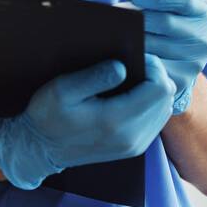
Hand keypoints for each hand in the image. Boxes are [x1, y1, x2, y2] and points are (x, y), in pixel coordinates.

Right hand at [0, 53, 175, 189]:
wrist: (39, 150)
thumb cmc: (47, 117)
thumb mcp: (61, 90)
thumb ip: (94, 77)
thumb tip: (123, 67)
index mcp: (116, 121)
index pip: (160, 88)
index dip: (154, 67)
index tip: (137, 57)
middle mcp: (131, 137)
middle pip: (166, 98)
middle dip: (156, 76)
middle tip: (136, 64)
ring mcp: (135, 146)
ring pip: (165, 109)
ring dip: (155, 90)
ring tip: (134, 79)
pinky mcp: (134, 148)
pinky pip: (157, 120)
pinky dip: (151, 104)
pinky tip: (133, 95)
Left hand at [127, 0, 206, 114]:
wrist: (184, 60)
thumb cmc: (174, 28)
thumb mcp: (174, 11)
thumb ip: (156, 1)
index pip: (184, 1)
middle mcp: (205, 41)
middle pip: (166, 23)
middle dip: (139, 17)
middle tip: (118, 15)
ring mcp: (194, 63)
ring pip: (155, 46)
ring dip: (133, 38)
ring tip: (115, 33)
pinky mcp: (180, 80)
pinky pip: (151, 68)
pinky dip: (136, 60)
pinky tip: (123, 55)